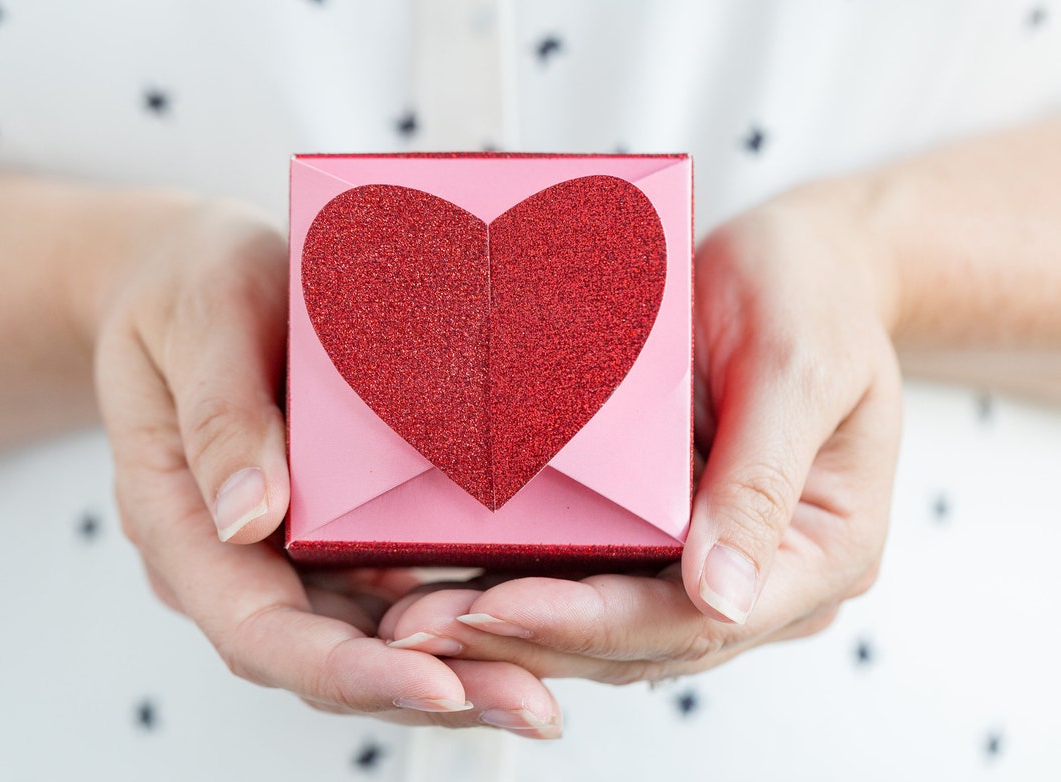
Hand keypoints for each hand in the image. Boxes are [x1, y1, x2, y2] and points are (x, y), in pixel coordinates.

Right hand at [89, 196, 560, 733]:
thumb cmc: (185, 292)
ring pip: (371, 637)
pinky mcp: (334, 530)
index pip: (260, 631)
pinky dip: (455, 613)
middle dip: (430, 689)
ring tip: (542, 686)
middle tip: (531, 703)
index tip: (434, 682)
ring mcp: (289, 551)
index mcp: (183, 525)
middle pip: (330, 657)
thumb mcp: (197, 324)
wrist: (190, 278)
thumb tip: (248, 515)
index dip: (347, 670)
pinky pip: (394, 588)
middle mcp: (239, 560)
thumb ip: (219, 417)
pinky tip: (525, 616)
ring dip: (456, 667)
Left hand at [376, 181, 902, 682]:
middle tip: (424, 630)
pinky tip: (458, 583)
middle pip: (639, 640)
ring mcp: (711, 560)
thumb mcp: (800, 367)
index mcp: (820, 554)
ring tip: (421, 621)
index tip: (499, 608)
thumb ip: (761, 480)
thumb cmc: (813, 294)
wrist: (804, 261)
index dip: (590, 622)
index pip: (694, 620)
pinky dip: (529, 587)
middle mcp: (765, 578)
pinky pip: (595, 576)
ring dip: (515, 631)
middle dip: (530, 641)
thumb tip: (718, 596)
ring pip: (607, 627)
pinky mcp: (666, 534)